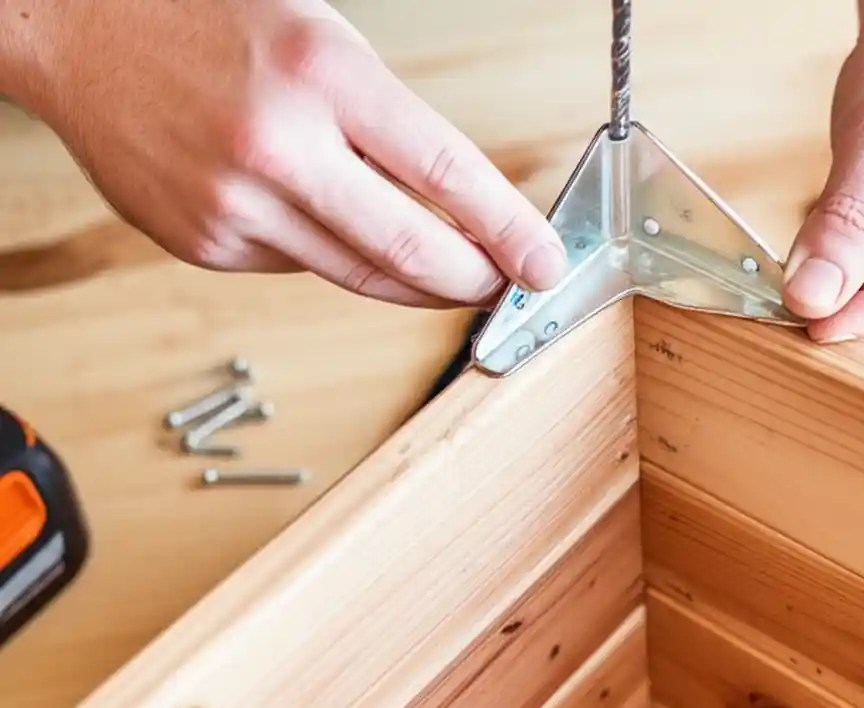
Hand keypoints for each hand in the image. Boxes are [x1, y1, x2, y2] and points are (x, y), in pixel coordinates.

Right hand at [3, 1, 564, 306]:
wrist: (81, 29)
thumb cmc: (207, 20)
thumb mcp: (324, 42)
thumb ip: (387, 127)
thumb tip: (455, 209)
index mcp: (323, 75)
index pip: (447, 173)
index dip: (509, 231)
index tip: (544, 262)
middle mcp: (277, 145)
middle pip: (411, 250)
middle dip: (474, 279)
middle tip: (506, 285)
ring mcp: (233, 203)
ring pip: (359, 274)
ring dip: (417, 285)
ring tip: (450, 277)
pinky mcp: (203, 241)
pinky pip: (298, 267)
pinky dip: (332, 255)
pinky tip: (333, 227)